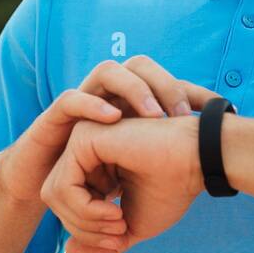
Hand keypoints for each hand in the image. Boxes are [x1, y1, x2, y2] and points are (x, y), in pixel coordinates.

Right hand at [0, 56, 217, 207]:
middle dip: (165, 84)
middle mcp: (108, 92)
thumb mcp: (138, 167)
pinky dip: (93, 103)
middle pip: (139, 66)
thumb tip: (209, 155)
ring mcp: (83, 97)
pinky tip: (113, 118)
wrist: (44, 185)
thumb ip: (164, 158)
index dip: (187, 89)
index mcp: (130, 100)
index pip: (163, 78)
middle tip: (183, 112)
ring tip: (155, 114)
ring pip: (107, 71)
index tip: (209, 111)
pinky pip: (72, 98)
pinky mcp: (56, 114)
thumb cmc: (96, 175)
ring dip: (134, 90)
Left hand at [42, 113, 209, 252]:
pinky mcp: (84, 138)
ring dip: (84, 221)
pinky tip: (114, 211)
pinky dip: (85, 208)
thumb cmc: (171, 189)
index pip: (66, 205)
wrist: (196, 162)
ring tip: (117, 223)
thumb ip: (101, 239)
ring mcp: (81, 140)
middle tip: (116, 236)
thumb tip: (69, 250)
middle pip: (54, 200)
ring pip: (54, 194)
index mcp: (94, 166)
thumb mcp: (132, 225)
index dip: (87, 232)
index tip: (119, 240)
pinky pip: (64, 185)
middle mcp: (83, 150)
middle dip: (82, 229)